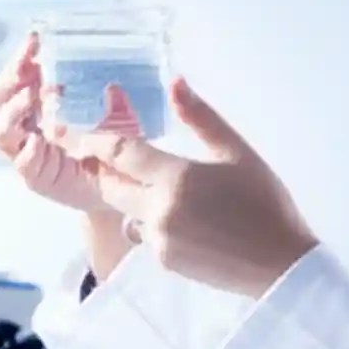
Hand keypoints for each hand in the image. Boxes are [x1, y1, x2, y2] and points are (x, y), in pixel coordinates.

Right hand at [0, 33, 139, 212]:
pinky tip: (37, 141)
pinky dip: (27, 151)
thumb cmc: (113, 151)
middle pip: (1, 99)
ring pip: (1, 132)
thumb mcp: (118, 121)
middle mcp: (28, 128)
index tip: (34, 41)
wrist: (122, 191)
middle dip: (10, 80)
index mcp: (39, 107)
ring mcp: (29, 154)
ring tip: (30, 97)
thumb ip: (115, 105)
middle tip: (26, 68)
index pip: (19, 79)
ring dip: (12, 111)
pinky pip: (22, 164)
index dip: (21, 60)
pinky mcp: (36, 178)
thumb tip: (113, 88)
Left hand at [75, 79, 318, 298]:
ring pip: (126, 210)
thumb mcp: (237, 154)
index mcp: (175, 177)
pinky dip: (153, 223)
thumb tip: (175, 82)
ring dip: (131, 197)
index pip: (118, 152)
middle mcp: (158, 210)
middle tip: (96, 153)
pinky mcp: (164, 262)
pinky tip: (185, 219)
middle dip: (102, 168)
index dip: (90, 138)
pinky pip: (144, 235)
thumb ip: (201, 118)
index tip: (66, 128)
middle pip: (110, 184)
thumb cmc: (266, 205)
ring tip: (157, 186)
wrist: (282, 266)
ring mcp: (158, 240)